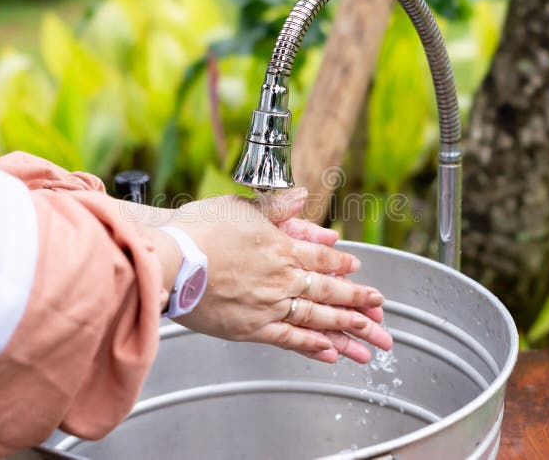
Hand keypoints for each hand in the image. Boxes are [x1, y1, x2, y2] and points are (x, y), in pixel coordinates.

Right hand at [154, 190, 391, 363]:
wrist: (167, 260)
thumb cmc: (197, 230)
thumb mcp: (240, 206)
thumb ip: (275, 205)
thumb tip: (302, 196)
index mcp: (280, 247)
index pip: (321, 259)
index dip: (342, 266)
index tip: (358, 271)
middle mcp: (281, 278)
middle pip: (329, 292)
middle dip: (359, 303)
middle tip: (382, 313)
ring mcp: (268, 305)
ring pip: (317, 319)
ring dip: (347, 331)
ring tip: (371, 342)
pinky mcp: (250, 328)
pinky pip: (288, 339)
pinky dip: (311, 347)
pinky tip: (331, 353)